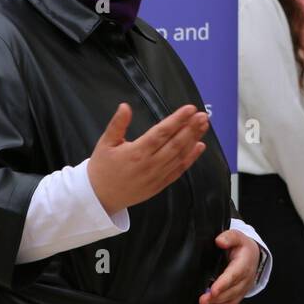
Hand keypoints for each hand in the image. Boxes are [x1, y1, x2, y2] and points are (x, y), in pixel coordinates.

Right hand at [87, 103, 208, 215]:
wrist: (99, 198)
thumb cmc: (102, 167)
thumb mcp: (105, 143)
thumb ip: (117, 124)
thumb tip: (125, 106)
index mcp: (136, 152)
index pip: (162, 133)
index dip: (177, 120)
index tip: (189, 109)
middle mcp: (150, 164)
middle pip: (175, 144)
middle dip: (191, 128)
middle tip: (203, 116)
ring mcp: (157, 176)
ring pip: (179, 156)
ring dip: (193, 140)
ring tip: (204, 126)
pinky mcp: (160, 185)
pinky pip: (178, 171)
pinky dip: (190, 159)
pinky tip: (199, 147)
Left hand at [199, 230, 259, 303]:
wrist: (253, 256)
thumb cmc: (243, 247)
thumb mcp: (237, 236)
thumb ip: (229, 237)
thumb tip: (219, 241)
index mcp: (244, 264)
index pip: (233, 275)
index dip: (223, 284)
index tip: (213, 290)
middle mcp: (245, 278)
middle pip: (231, 291)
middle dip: (217, 298)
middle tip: (203, 300)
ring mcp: (242, 288)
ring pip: (231, 300)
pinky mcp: (238, 295)